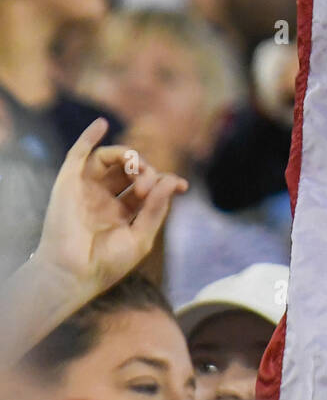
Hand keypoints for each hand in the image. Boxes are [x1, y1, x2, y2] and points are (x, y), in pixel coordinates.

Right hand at [33, 118, 187, 300]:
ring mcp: (86, 189)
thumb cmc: (105, 265)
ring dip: (128, 158)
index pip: (147, 186)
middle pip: (130, 171)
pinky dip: (88, 137)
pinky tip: (102, 124)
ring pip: (110, 160)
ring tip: (137, 169)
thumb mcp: (141, 237)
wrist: (72, 275)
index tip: (182, 185)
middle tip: (146, 189)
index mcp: (121, 213)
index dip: (165, 181)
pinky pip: (78, 154)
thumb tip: (172, 179)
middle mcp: (103, 198)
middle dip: (146, 172)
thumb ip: (156, 207)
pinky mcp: (69, 183)